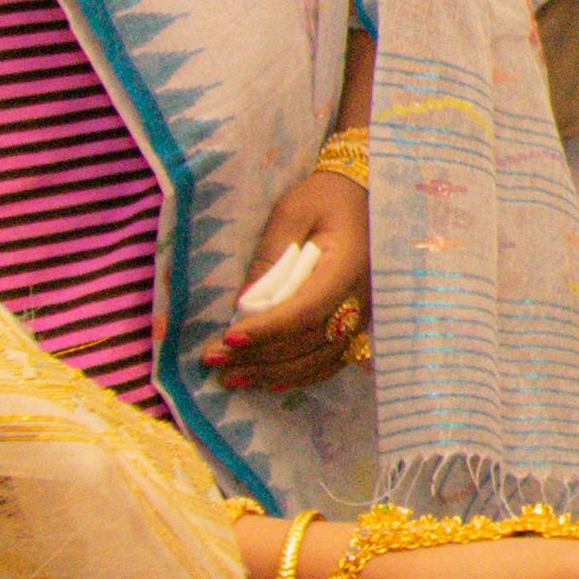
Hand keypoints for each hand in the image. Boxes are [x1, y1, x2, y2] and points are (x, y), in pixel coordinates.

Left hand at [204, 169, 371, 391]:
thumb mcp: (291, 212)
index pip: (306, 310)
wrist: (364, 195)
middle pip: (309, 341)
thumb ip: (270, 256)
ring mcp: (363, 314)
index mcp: (347, 266)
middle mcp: (361, 297)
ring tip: (232, 378)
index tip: (228, 337)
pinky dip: (300, 376)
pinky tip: (269, 382)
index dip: (267, 330)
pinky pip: (331, 360)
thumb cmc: (324, 198)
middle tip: (215, 361)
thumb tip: (244, 303)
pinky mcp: (357, 322)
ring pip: (319, 358)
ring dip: (274, 373)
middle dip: (259, 356)